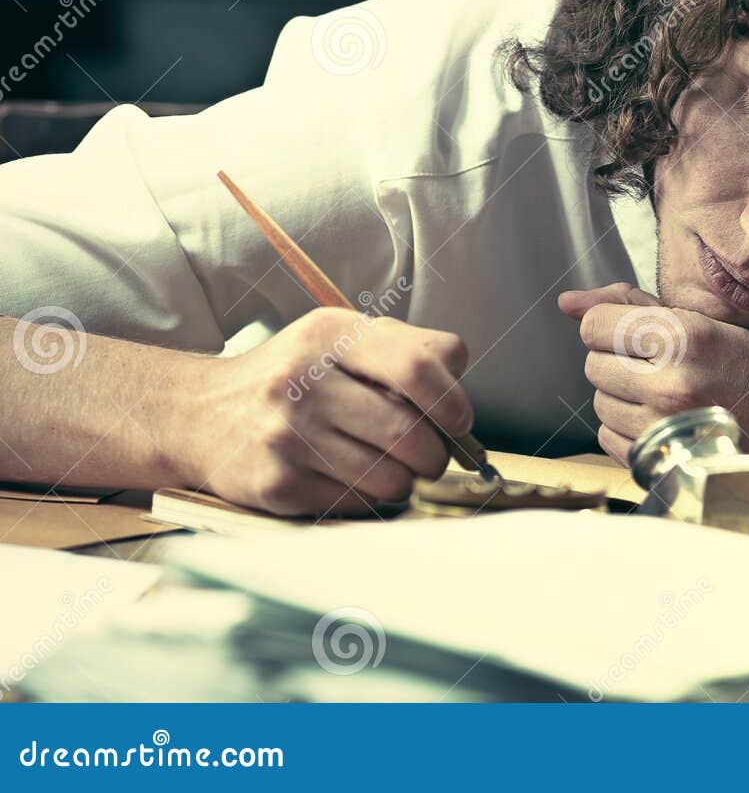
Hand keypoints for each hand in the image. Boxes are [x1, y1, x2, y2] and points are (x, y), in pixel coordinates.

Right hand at [183, 307, 473, 516]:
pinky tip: (350, 478)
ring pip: (389, 477)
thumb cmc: (293, 376)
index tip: (459, 421)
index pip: (417, 368)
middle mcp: (303, 382)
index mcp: (330, 335)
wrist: (199, 415)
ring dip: (405, 480)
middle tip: (429, 455)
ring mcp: (286, 436)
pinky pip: (357, 503)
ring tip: (389, 466)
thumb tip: (459, 378)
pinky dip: (369, 498)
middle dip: (434, 454)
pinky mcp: (276, 485)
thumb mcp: (340, 338)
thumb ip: (406, 347)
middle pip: (409, 433)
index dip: (453, 401)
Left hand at [558, 283, 748, 464]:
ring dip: (621, 397)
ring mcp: (665, 428)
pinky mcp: (663, 461)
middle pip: (593, 364)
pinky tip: (662, 421)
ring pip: (598, 402)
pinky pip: (608, 439)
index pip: (594, 325)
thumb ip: (630, 306)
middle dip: (618, 361)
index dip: (610, 326)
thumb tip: (567, 304)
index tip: (638, 335)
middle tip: (659, 365)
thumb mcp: (701, 321)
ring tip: (663, 394)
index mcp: (682, 337)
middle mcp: (671, 383)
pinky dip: (626, 430)